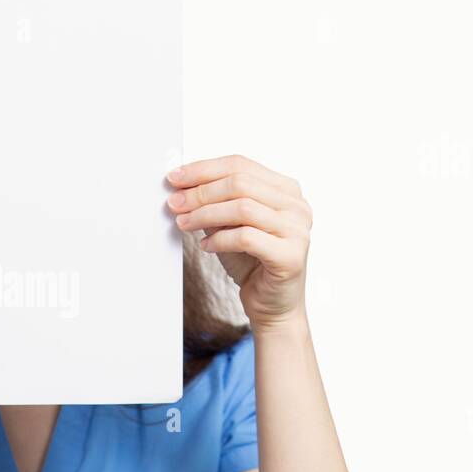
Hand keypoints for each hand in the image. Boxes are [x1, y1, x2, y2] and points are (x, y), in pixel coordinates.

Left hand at [166, 154, 311, 331]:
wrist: (273, 306)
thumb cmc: (253, 264)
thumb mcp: (229, 226)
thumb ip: (214, 204)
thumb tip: (182, 187)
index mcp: (286, 190)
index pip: (241, 165)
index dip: (204, 169)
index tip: (175, 178)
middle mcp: (296, 206)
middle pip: (240, 183)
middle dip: (201, 192)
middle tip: (175, 203)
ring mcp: (297, 230)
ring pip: (242, 208)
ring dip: (205, 214)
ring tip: (184, 224)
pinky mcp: (290, 256)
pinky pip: (246, 237)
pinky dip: (219, 240)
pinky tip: (206, 246)